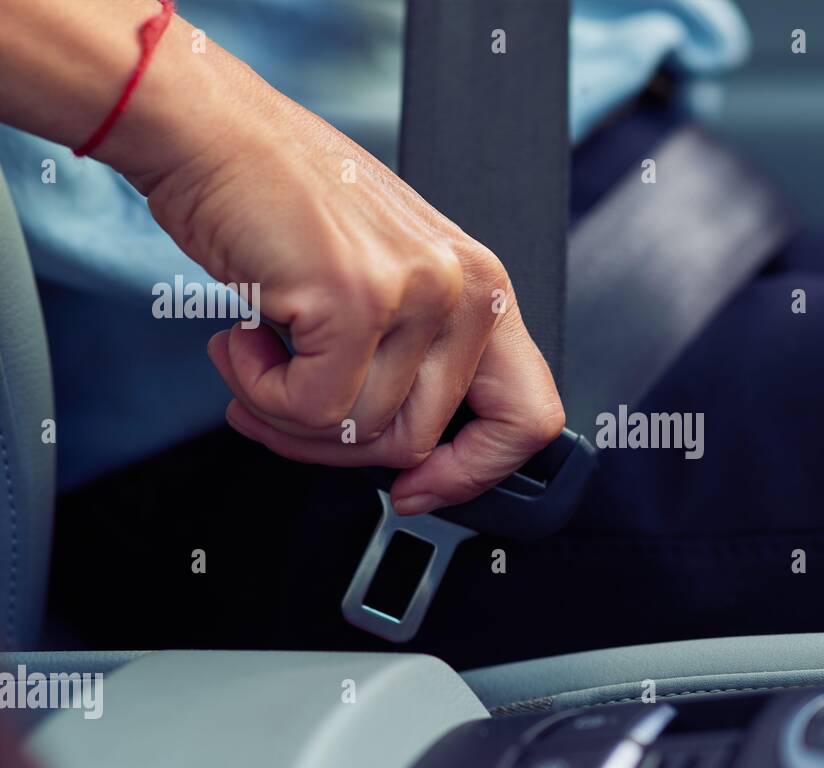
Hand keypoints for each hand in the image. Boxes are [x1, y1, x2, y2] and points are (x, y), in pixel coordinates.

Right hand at [117, 20, 565, 513]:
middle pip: (422, 440)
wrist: (210, 132)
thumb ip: (412, 360)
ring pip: (364, 432)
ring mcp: (419, 292)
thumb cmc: (282, 204)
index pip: (527, 416)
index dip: (474, 474)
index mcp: (482, 289)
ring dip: (286, 415)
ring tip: (254, 356)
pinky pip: (318, 410)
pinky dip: (262, 392)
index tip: (420, 492)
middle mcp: (466, 288)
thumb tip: (413, 460)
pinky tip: (244, 340)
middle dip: (337, 448)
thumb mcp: (382, 283)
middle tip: (280, 412)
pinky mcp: (358, 299)